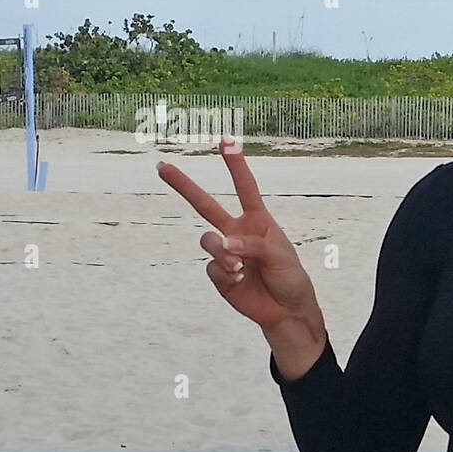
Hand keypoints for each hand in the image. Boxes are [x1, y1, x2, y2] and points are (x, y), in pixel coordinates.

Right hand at [156, 137, 320, 332]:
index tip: (226, 141)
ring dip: (221, 252)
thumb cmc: (290, 278)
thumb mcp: (280, 256)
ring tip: (239, 266)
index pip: (245, 188)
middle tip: (161, 167)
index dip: (235, 165)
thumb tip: (225, 245)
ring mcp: (225, 253)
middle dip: (184, 186)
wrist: (286, 310)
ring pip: (207, 240)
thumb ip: (254, 246)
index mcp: (257, 221)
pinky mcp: (218, 274)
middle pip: (205, 205)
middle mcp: (237, 232)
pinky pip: (210, 267)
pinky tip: (239, 280)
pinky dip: (224, 273)